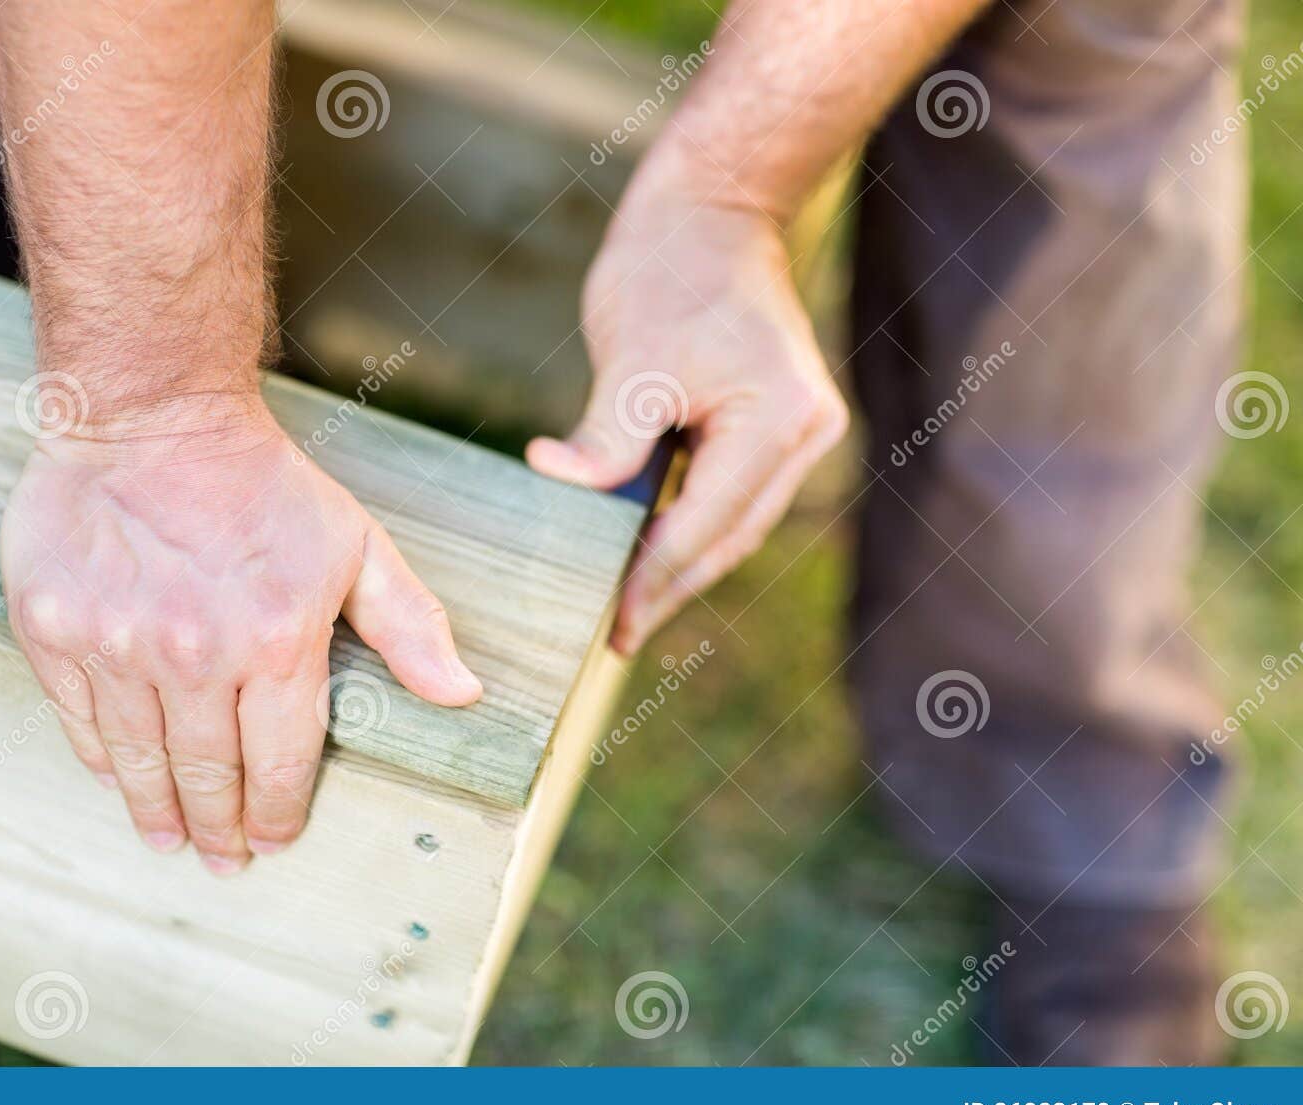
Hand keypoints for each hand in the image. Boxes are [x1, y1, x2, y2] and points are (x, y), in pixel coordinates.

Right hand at [0, 406, 482, 872]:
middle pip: (210, 776)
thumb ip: (410, 624)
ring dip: (159, 812)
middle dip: (221, 830)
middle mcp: (196, 655)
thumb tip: (464, 695)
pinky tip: (120, 780)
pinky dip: (102, 761)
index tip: (276, 840)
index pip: (282, 762)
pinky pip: (82, 722)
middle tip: (223, 862)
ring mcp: (120, 646)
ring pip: (142, 761)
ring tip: (170, 840)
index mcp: (278, 641)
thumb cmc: (264, 482)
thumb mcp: (355, 544)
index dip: (280, 813)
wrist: (151, 413)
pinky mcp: (56, 630)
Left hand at [528, 199, 846, 653]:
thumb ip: (605, 438)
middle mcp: (807, 433)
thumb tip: (556, 483)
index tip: (613, 627)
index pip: (704, 525)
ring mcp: (803, 429)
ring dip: (683, 563)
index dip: (653, 581)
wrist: (714, 208)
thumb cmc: (671, 268)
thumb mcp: (630, 358)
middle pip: (729, 538)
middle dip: (670, 587)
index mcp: (777, 421)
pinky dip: (693, 525)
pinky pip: (735, 495)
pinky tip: (653, 552)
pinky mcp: (782, 424)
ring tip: (630, 607)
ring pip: (735, 524)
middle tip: (617, 635)